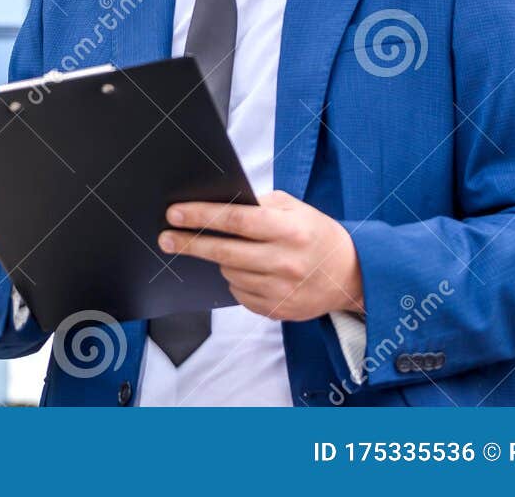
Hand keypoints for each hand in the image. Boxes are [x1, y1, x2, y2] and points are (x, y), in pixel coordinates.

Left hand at [157, 190, 362, 320]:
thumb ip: (258, 204)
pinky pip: (240, 294)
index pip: (237, 221)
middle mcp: (285, 261)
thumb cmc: (315, 233)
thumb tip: (216, 204)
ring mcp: (282, 290)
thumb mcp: (294, 208)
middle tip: (165, 238)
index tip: (174, 214)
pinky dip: (236, 280)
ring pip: (230, 273)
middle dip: (190, 243)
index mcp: (289, 229)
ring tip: (228, 250)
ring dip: (221, 261)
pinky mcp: (278, 311)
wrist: (350, 274)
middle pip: (225, 252)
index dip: (202, 217)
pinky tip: (248, 270)